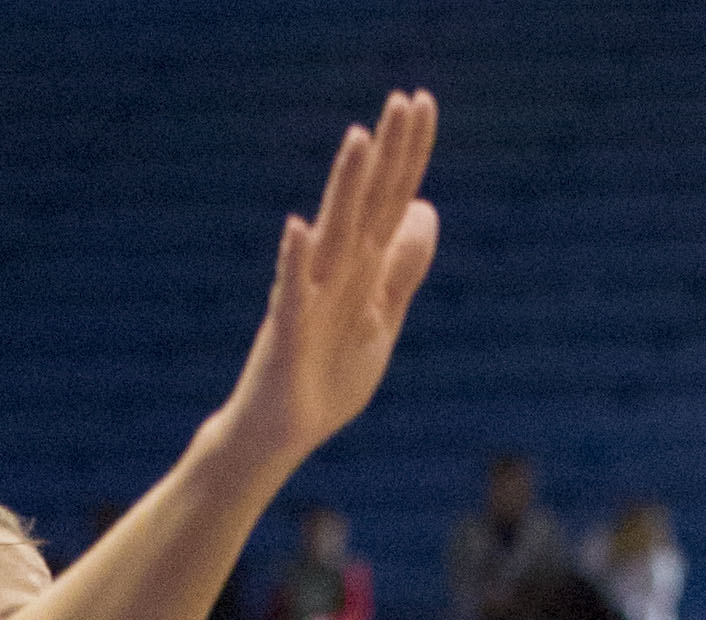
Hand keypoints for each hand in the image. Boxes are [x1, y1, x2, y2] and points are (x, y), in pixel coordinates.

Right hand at [217, 93, 439, 479]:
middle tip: (401, 98)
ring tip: (359, 139)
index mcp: (363, 269)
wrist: (279, 434)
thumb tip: (426, 209)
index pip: (392, 200)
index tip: (424, 102)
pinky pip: (290, 295)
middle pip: (367, 204)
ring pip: (332, 237)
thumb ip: (402, 269)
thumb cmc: (326, 377)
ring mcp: (309, 299)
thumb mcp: (380, 321)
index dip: (409, 156)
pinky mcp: (286, 335)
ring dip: (345, 189)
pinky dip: (293, 262)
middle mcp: (336, 272)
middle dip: (386, 154)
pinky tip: (298, 228)